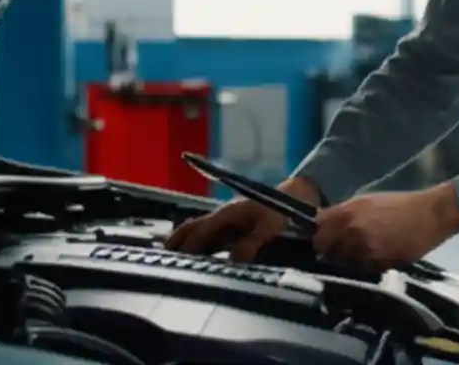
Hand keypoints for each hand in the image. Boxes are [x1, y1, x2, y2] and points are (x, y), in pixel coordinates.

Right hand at [164, 175, 320, 262]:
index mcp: (227, 215)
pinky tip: (198, 253)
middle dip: (176, 241)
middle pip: (192, 228)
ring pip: (199, 229)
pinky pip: (211, 234)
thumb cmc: (283, 210)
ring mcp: (228, 221)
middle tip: (161, 258)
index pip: (199, 234)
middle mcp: (223, 217)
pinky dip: (199, 242)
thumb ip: (252, 244)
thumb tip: (234, 262)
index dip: (187, 248)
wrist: (297, 196)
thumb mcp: (270, 227)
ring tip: (172, 255)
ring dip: (185, 241)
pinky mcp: (235, 225)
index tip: (174, 263)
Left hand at [312, 182, 458, 270]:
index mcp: (346, 213)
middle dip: (330, 250)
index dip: (318, 236)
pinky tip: (376, 257)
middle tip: (342, 248)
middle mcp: (351, 232)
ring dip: (347, 261)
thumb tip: (323, 224)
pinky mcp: (379, 264)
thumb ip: (343, 213)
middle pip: (326, 250)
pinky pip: (361, 270)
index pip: (316, 231)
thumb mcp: (366, 201)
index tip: (322, 238)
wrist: (430, 214)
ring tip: (361, 252)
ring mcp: (364, 250)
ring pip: (342, 263)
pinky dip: (364, 267)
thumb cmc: (399, 204)